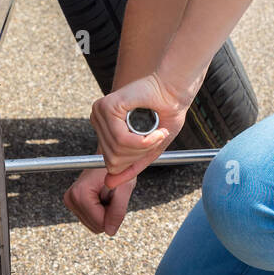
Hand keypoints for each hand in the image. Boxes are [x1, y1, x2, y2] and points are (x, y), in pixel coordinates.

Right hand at [64, 167, 136, 237]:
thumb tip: (110, 231)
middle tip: (112, 195)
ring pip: (94, 225)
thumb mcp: (124, 189)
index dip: (113, 213)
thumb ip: (118, 211)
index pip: (100, 223)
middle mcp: (71, 198)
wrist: (110, 160)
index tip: (115, 196)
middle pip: (96, 226)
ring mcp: (70, 201)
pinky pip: (91, 220)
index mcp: (80, 193)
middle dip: (108, 213)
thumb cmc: (118, 169)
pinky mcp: (73, 203)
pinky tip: (102, 197)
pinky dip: (101, 211)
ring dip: (105, 212)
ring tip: (107, 194)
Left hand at [89, 70, 192, 189]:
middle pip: (112, 159)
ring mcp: (100, 112)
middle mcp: (97, 117)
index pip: (110, 162)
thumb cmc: (165, 114)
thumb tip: (107, 183)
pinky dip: (143, 142)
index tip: (151, 144)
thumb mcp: (147, 148)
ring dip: (143, 147)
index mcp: (103, 126)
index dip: (134, 161)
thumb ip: (129, 166)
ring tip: (157, 133)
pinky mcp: (108, 107)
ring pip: (117, 152)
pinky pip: (122, 140)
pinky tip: (156, 132)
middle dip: (139, 154)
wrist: (176, 91)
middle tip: (156, 137)